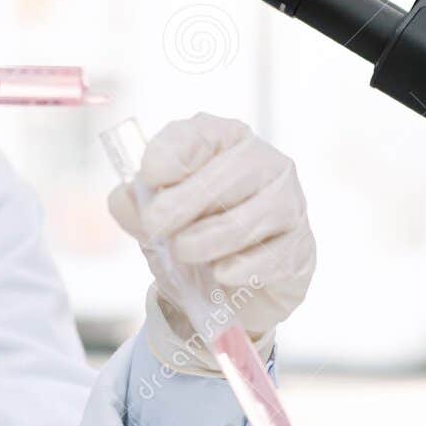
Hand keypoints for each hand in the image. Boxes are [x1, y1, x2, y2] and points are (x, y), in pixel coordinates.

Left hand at [108, 114, 314, 372]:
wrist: (226, 292)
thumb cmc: (191, 237)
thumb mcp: (153, 220)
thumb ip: (133, 205)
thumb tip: (125, 198)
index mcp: (225, 142)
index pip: (203, 133)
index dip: (174, 151)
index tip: (150, 174)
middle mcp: (264, 163)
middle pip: (229, 173)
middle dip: (184, 201)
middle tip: (154, 225)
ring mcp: (289, 204)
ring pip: (247, 218)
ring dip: (207, 239)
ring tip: (185, 252)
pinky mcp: (300, 246)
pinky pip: (271, 257)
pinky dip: (239, 268)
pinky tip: (222, 273)